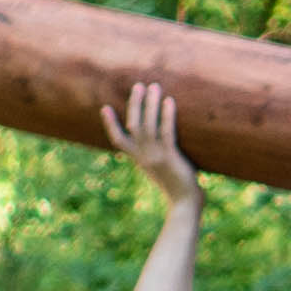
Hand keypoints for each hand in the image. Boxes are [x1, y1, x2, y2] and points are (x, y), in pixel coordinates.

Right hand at [105, 84, 198, 205]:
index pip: (118, 140)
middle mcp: (144, 157)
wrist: (184, 204)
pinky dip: (167, 116)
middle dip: (135, 104)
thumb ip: (157, 157)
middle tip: (138, 86)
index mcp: (139, 160)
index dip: (110, 124)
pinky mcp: (170, 158)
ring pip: (148, 125)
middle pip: (133, 125)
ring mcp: (156, 157)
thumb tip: (163, 143)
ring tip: (154, 87)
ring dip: (150, 104)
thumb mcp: (162, 170)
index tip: (105, 108)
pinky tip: (169, 101)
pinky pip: (166, 133)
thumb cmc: (178, 187)